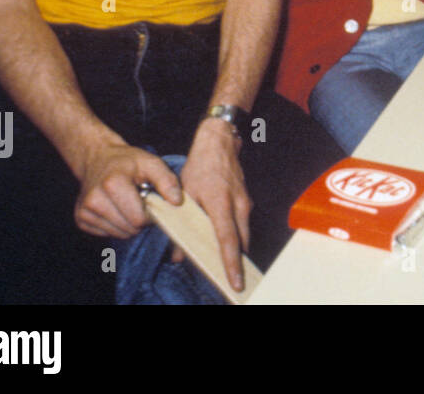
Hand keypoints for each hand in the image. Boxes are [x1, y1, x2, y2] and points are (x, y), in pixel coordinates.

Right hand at [74, 142, 181, 239]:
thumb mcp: (151, 162)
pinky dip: (116, 225)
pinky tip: (117, 209)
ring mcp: (85, 211)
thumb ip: (167, 180)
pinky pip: (107, 234)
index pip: (138, 219)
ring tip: (128, 204)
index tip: (150, 201)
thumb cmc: (128, 161)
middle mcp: (94, 199)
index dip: (150, 214)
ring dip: (129, 224)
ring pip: (119, 234)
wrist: (98, 158)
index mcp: (112, 184)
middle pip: (129, 229)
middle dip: (140, 219)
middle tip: (140, 202)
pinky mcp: (81, 219)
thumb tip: (176, 202)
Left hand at [179, 119, 250, 291]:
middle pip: (241, 242)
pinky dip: (236, 236)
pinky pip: (243, 224)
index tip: (236, 281)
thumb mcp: (184, 195)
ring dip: (236, 249)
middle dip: (237, 263)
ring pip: (244, 234)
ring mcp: (246, 203)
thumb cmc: (201, 167)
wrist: (219, 143)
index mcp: (221, 204)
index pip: (228, 240)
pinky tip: (224, 240)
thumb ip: (181, 226)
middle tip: (231, 280)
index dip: (231, 263)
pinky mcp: (246, 201)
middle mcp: (239, 206)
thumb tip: (177, 253)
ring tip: (226, 264)